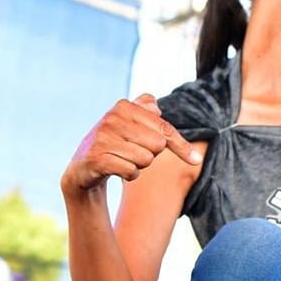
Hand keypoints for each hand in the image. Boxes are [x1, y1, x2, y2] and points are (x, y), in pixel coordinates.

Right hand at [61, 94, 201, 193]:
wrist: (84, 164)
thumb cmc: (117, 142)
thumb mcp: (133, 124)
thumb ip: (147, 111)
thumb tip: (156, 106)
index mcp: (125, 106)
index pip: (164, 128)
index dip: (181, 146)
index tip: (196, 160)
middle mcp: (112, 117)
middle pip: (157, 145)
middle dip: (150, 154)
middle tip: (133, 152)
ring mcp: (103, 137)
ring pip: (145, 160)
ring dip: (138, 165)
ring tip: (123, 159)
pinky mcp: (96, 158)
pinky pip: (131, 171)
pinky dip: (129, 174)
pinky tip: (117, 169)